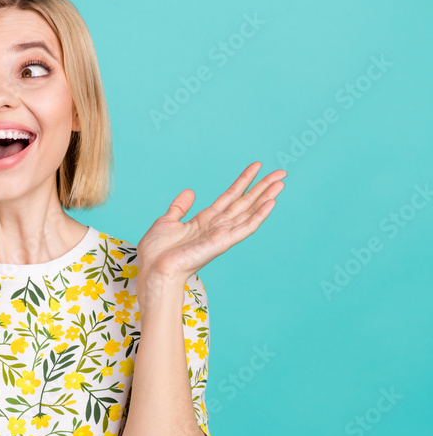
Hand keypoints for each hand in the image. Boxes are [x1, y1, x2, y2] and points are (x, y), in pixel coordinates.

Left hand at [135, 161, 285, 283]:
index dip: (244, 180)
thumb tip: (190, 191)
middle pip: (245, 201)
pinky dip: (259, 215)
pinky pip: (246, 227)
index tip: (257, 166)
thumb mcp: (167, 221)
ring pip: (249, 211)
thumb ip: (179, 207)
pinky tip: (272, 202)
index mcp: (205, 220)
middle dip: (263, 186)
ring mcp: (222, 234)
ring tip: (281, 181)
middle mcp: (217, 226)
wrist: (153, 269)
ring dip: (266, 197)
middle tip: (281, 172)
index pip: (230, 196)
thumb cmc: (156, 252)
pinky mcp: (223, 242)